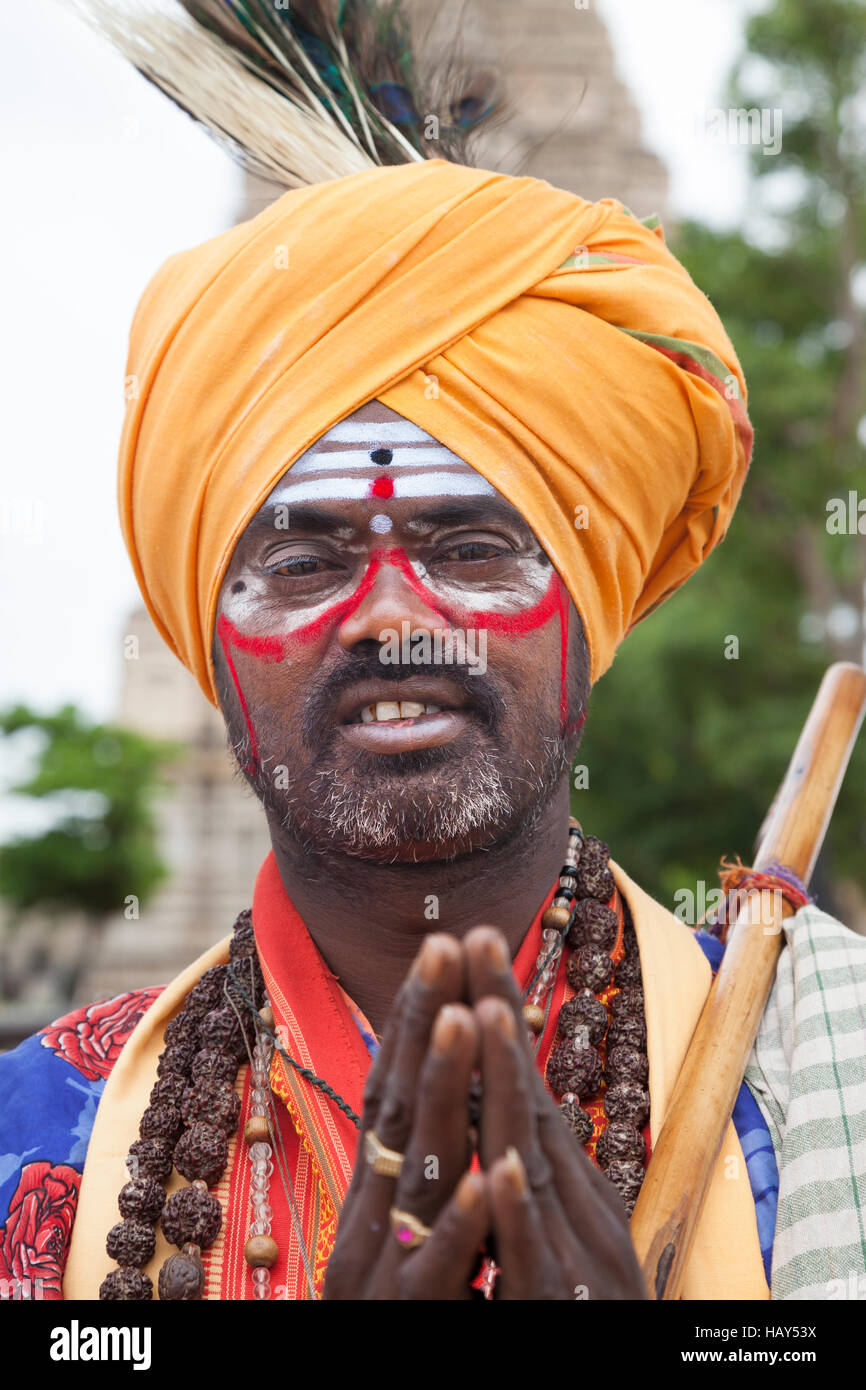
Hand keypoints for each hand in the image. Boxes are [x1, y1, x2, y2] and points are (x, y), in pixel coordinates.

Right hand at [323, 933, 488, 1298]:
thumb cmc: (390, 1322)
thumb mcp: (396, 1239)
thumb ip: (413, 1175)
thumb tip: (439, 1101)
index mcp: (379, 1197)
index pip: (400, 1089)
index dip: (420, 1017)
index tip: (445, 944)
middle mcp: (371, 1219)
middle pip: (403, 1108)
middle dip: (425, 1024)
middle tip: (446, 944)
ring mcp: (384, 1271)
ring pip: (416, 1173)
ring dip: (442, 1094)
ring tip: (462, 1020)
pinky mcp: (408, 1327)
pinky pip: (437, 1272)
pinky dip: (463, 1223)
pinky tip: (489, 1178)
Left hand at [463, 926, 647, 1299]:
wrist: (611, 1372)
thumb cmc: (577, 1306)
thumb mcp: (555, 1226)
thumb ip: (534, 1168)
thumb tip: (505, 1102)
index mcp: (559, 1183)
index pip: (519, 1082)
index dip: (492, 1011)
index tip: (472, 939)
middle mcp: (568, 1204)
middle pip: (525, 1098)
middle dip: (495, 1015)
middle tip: (478, 933)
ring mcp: (561, 1252)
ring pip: (530, 1160)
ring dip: (506, 1085)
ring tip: (482, 1012)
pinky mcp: (550, 1306)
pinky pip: (530, 1257)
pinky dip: (518, 1209)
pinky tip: (504, 1164)